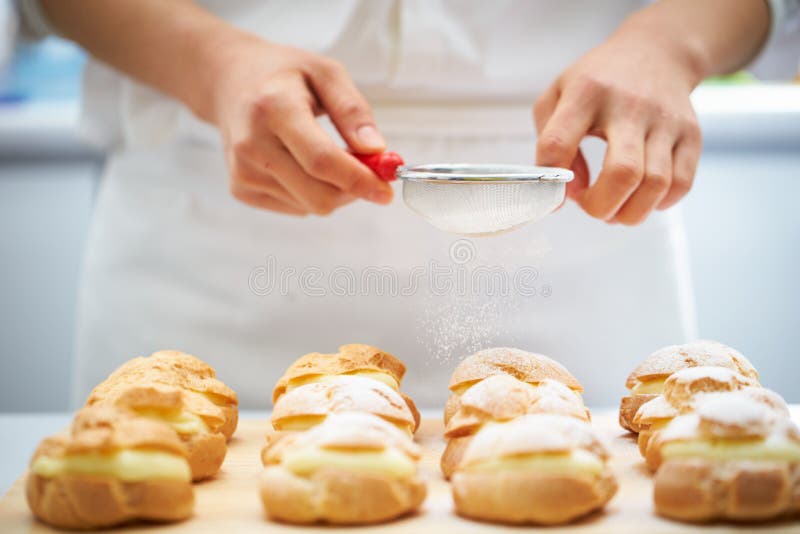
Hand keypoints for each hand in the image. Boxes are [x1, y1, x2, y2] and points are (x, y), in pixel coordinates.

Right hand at [209, 37, 392, 214]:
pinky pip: (294, 208)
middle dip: (352, 191)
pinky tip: (302, 165)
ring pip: (309, 206)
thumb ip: (353, 111)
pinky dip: (310, 193)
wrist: (230, 82)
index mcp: (274, 108)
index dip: (359, 180)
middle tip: (367, 172)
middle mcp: (253, 144)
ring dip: (332, 190)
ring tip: (327, 155)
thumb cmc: (284, 75)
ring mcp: (242, 171)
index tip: (385, 190)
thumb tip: (376, 150)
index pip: (321, 160)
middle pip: (317, 195)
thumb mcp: (326, 73)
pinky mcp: (240, 189)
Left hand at [534, 24, 702, 224]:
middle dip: (600, 207)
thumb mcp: (557, 96)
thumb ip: (549, 145)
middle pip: (622, 173)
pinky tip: (641, 196)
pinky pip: (681, 184)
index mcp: (585, 93)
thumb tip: (568, 192)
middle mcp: (629, 105)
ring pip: (655, 184)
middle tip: (591, 207)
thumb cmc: (598, 81)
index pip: (557, 144)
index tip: (555, 194)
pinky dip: (658, 204)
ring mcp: (665, 120)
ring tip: (615, 209)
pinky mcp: (691, 134)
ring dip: (629, 213)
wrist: (656, 52)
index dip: (551, 181)